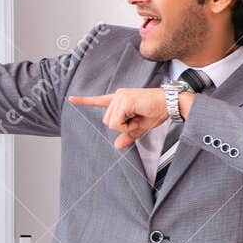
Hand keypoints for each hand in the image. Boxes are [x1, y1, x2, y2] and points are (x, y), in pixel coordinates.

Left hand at [67, 87, 181, 148]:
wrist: (171, 103)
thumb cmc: (157, 111)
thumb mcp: (140, 127)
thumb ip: (127, 136)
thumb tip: (117, 146)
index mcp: (119, 99)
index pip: (99, 101)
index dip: (84, 101)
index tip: (71, 99)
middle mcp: (118, 96)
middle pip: (107, 121)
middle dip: (122, 127)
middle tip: (137, 120)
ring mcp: (120, 96)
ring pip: (111, 123)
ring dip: (125, 126)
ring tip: (139, 117)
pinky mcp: (125, 100)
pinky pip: (117, 122)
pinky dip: (127, 125)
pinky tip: (138, 116)